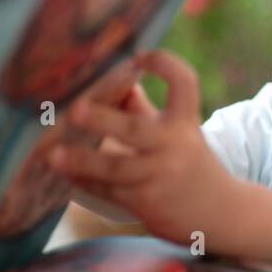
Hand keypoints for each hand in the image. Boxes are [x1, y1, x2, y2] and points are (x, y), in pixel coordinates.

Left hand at [50, 50, 240, 245]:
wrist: (219, 213)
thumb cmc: (189, 163)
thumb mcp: (178, 133)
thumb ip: (144, 110)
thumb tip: (113, 82)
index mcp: (185, 122)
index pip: (184, 84)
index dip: (166, 65)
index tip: (140, 57)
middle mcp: (174, 147)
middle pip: (135, 130)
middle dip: (103, 120)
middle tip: (75, 111)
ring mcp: (160, 176)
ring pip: (115, 168)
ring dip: (82, 161)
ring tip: (52, 156)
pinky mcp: (147, 203)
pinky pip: (109, 191)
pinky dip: (85, 182)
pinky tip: (66, 173)